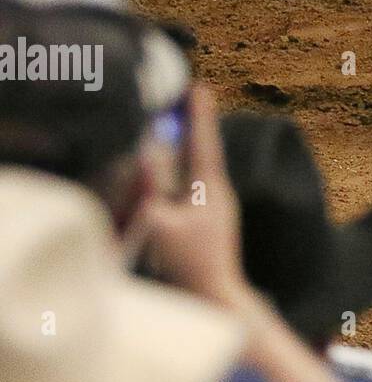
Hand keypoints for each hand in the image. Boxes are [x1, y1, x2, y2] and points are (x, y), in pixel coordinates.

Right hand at [140, 85, 247, 309]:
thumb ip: (152, 191)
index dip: (200, 113)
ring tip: (176, 123)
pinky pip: (192, 186)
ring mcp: (213, 206)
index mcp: (210, 188)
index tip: (199, 85)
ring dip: (186, 146)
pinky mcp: (206, 220)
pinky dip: (182, 171)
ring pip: (197, 168)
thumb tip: (146, 157)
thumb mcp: (163, 225)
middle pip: (201, 149)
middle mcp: (216, 192)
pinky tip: (174, 168)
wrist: (216, 295)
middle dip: (192, 123)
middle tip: (184, 95)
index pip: (204, 142)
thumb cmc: (189, 264)